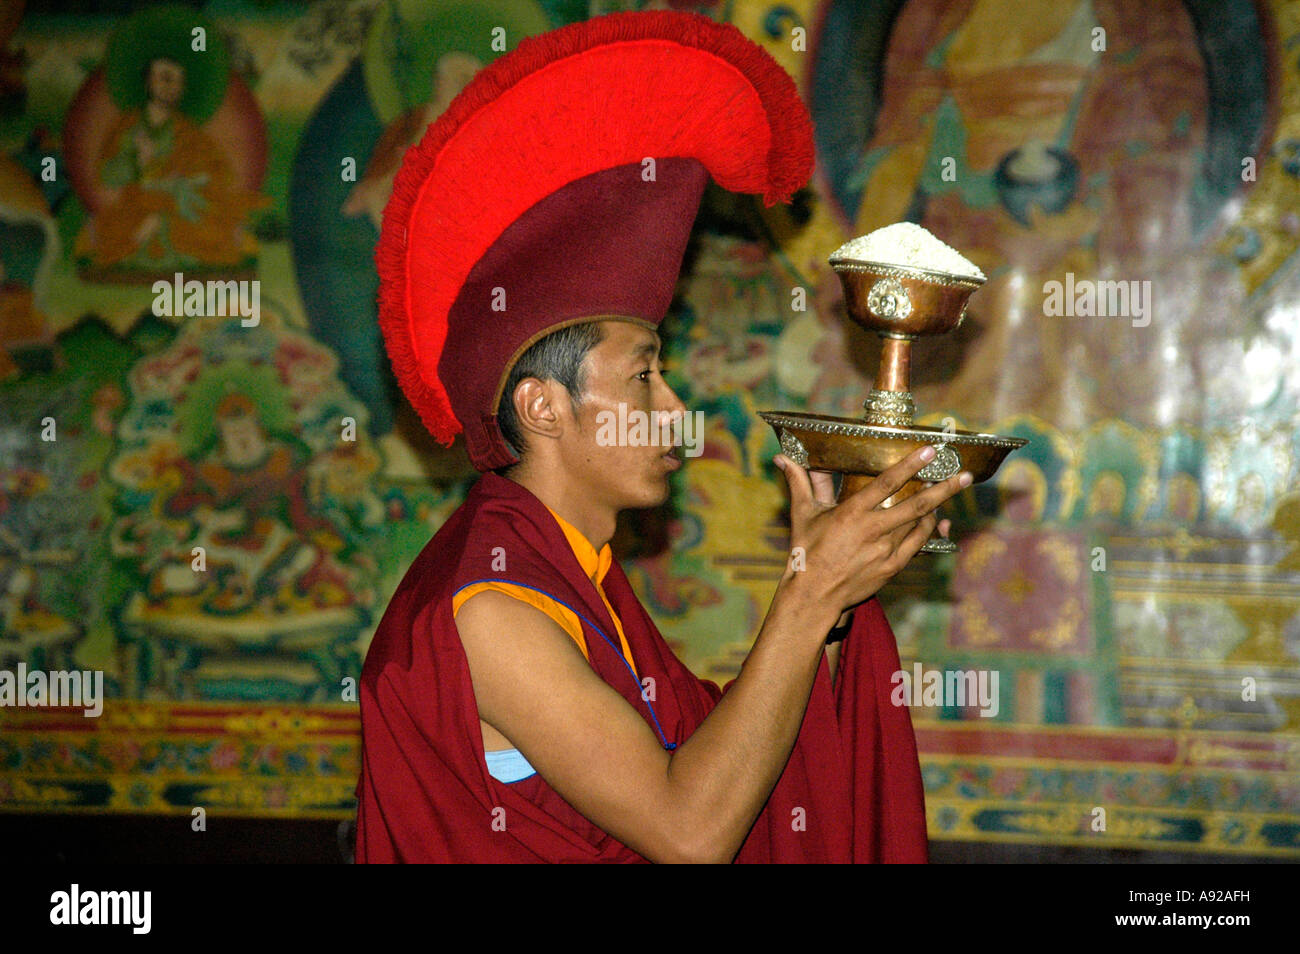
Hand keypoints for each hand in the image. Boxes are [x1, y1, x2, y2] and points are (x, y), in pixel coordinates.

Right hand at [776, 446, 969, 610]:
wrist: (814, 595)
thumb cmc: (806, 551)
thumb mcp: (803, 515)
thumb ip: (799, 482)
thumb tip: (782, 458)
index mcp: (851, 513)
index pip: (886, 483)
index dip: (910, 465)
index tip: (930, 451)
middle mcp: (873, 531)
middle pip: (916, 506)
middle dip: (943, 489)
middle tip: (964, 476)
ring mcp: (886, 552)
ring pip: (920, 525)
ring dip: (937, 507)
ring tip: (948, 491)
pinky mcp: (892, 567)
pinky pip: (918, 544)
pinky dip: (929, 530)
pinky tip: (938, 520)